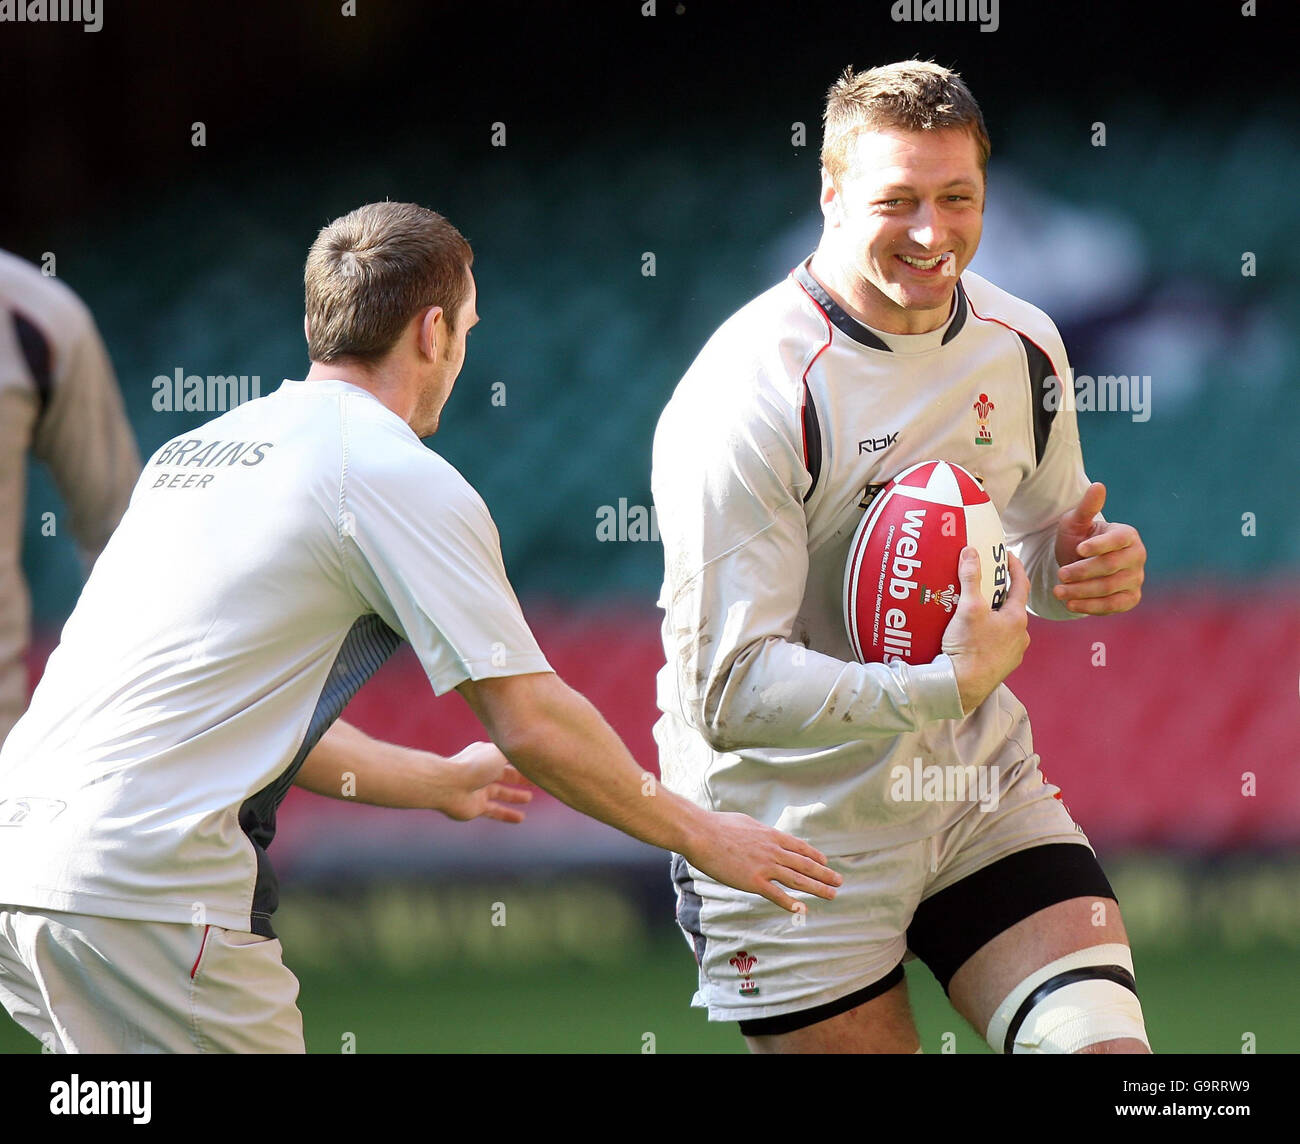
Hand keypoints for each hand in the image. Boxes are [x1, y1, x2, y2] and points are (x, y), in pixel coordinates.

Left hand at [433, 741, 533, 822]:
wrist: (449, 785)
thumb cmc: (475, 765)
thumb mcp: (500, 753)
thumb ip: (515, 753)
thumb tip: (529, 751)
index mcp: (487, 755)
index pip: (508, 758)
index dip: (522, 762)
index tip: (538, 764)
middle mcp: (483, 772)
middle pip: (505, 775)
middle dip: (520, 778)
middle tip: (536, 781)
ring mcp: (478, 790)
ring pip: (500, 793)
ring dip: (514, 796)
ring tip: (528, 798)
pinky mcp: (475, 807)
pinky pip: (494, 811)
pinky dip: (507, 815)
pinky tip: (520, 819)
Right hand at [682, 812, 841, 912]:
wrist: (701, 833)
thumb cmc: (718, 825)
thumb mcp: (746, 823)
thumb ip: (759, 832)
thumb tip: (765, 834)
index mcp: (771, 836)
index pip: (800, 847)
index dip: (815, 856)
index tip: (826, 863)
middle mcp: (773, 851)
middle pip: (805, 864)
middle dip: (824, 874)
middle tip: (840, 881)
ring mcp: (764, 867)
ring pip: (797, 880)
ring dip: (817, 888)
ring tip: (832, 895)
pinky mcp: (752, 881)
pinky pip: (776, 894)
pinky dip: (790, 902)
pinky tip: (802, 909)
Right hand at [942, 546, 1030, 713]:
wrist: (962, 687)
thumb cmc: (969, 647)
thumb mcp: (969, 607)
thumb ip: (971, 578)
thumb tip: (971, 552)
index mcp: (1017, 618)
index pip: (1021, 584)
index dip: (1014, 567)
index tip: (1006, 555)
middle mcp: (1020, 636)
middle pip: (1012, 607)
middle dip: (999, 594)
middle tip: (983, 584)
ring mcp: (1012, 654)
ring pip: (1005, 627)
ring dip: (993, 617)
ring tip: (974, 612)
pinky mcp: (1001, 667)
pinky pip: (997, 644)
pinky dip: (988, 635)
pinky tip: (972, 636)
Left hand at [1052, 482, 1145, 614]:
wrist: (1079, 564)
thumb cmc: (1078, 539)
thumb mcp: (1076, 522)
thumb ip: (1087, 507)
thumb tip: (1098, 485)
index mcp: (1128, 534)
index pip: (1117, 540)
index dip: (1099, 545)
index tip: (1078, 549)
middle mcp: (1137, 556)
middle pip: (1111, 567)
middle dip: (1082, 572)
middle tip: (1060, 574)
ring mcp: (1136, 579)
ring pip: (1109, 588)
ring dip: (1081, 592)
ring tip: (1058, 591)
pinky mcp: (1130, 598)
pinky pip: (1112, 606)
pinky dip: (1090, 607)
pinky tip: (1070, 605)